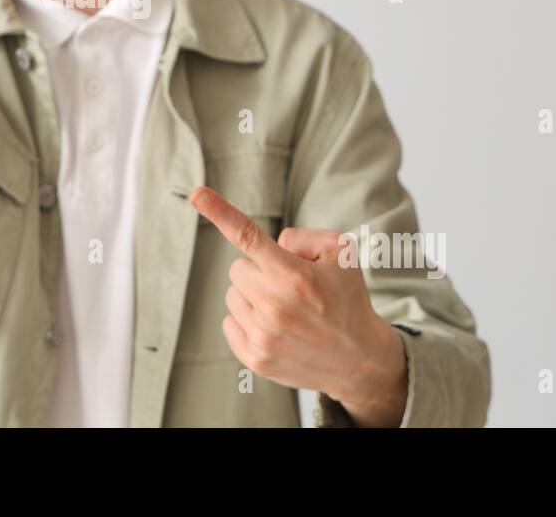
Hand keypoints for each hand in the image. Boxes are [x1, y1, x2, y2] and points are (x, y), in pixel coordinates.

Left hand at [189, 185, 408, 426]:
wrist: (360, 360)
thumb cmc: (347, 299)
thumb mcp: (341, 255)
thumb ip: (303, 237)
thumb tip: (272, 245)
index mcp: (295, 275)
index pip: (248, 236)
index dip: (219, 211)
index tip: (196, 194)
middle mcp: (275, 305)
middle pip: (238, 268)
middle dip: (260, 271)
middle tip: (290, 287)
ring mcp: (263, 335)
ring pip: (232, 295)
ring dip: (253, 297)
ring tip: (287, 310)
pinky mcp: (254, 358)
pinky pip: (229, 322)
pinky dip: (247, 321)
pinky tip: (276, 329)